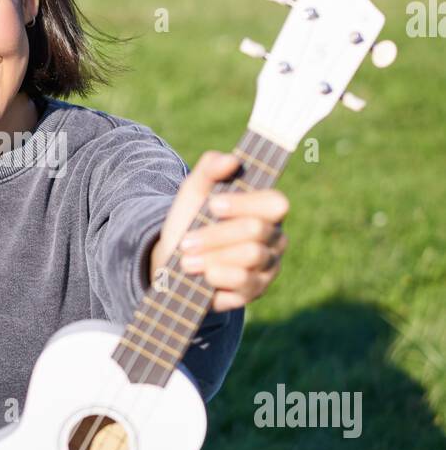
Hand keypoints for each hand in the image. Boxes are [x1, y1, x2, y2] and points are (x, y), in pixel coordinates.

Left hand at [148, 151, 288, 312]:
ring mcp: (268, 265)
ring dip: (213, 258)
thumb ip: (210, 169)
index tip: (213, 205)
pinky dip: (218, 279)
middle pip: (255, 231)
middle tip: (186, 242)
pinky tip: (202, 278)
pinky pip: (245, 284)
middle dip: (216, 236)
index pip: (274, 203)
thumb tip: (230, 160)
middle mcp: (274, 237)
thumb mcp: (194, 191)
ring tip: (186, 262)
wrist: (175, 260)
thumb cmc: (192, 219)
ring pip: (250, 257)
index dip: (245, 203)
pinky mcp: (256, 290)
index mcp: (266, 209)